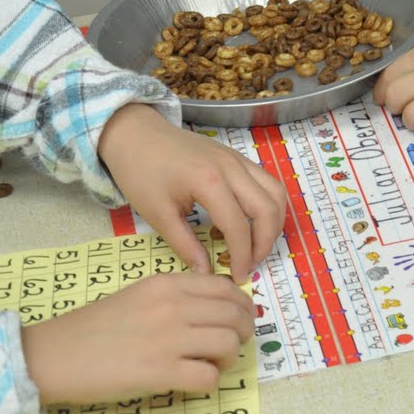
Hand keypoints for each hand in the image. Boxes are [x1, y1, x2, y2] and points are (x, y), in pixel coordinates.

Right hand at [21, 273, 252, 403]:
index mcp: (168, 284)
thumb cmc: (93, 327)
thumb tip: (215, 307)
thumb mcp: (139, 295)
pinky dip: (210, 380)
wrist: (53, 355)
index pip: (227, 288)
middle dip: (244, 331)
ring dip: (230, 357)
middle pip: (235, 315)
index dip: (242, 305)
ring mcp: (168, 339)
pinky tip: (196, 380)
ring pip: (229, 344)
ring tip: (216, 363)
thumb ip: (176, 295)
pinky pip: (208, 376)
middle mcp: (173, 306)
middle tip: (235, 343)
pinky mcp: (159, 372)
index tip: (241, 317)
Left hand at [98, 104, 286, 283]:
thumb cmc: (142, 173)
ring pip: (276, 193)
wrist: (138, 135)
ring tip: (257, 244)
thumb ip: (185, 245)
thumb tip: (204, 272)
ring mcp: (239, 160)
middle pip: (268, 209)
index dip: (242, 256)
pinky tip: (250, 221)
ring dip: (274, 222)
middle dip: (265, 242)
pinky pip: (267, 182)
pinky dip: (268, 205)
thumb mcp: (157, 214)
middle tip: (251, 263)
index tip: (238, 277)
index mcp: (209, 182)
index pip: (238, 226)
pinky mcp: (239, 158)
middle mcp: (233, 168)